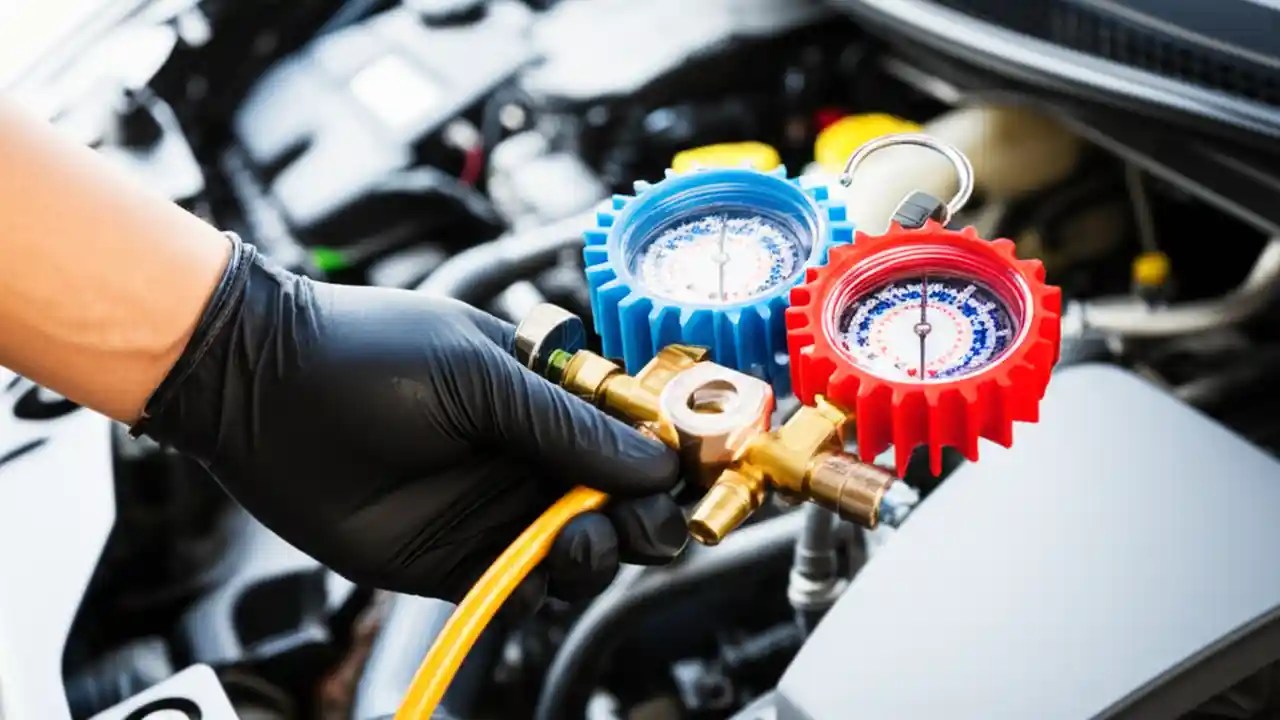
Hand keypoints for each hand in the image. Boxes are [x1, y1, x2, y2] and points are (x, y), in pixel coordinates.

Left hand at [136, 239, 686, 604]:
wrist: (260, 392)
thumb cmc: (368, 356)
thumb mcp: (479, 374)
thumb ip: (566, 426)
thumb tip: (656, 462)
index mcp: (546, 397)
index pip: (631, 438)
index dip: (670, 460)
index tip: (694, 479)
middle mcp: (529, 456)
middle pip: (620, 504)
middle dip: (645, 518)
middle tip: (643, 523)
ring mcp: (495, 509)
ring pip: (580, 552)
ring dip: (598, 554)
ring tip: (580, 540)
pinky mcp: (456, 561)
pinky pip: (522, 588)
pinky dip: (542, 591)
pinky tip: (537, 574)